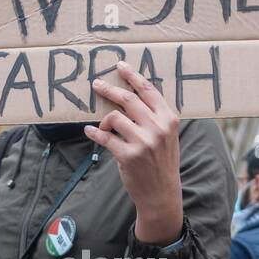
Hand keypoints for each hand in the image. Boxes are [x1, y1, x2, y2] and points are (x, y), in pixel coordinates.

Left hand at [85, 60, 183, 245]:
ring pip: (114, 117)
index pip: (148, 91)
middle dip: (109, 89)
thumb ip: (155, 116)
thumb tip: (131, 95)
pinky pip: (105, 138)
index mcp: (169, 119)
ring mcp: (143, 142)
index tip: (120, 65)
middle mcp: (157, 128)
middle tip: (97, 84)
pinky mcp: (128, 156)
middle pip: (128, 99)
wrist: (161, 193)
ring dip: (104, 120)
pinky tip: (90, 132)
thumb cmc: (162, 162)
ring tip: (102, 126)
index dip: (132, 75)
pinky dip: (95, 133)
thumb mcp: (167, 136)